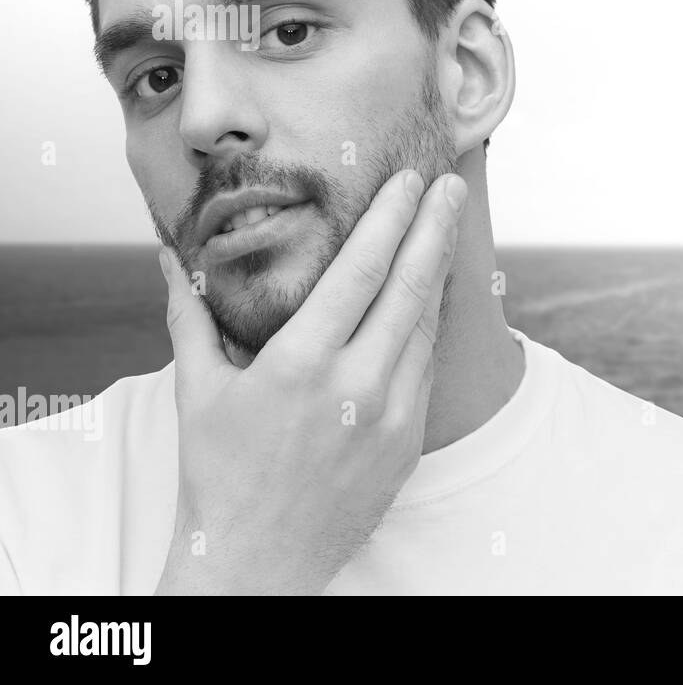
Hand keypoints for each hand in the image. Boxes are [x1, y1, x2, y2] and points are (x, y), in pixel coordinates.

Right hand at [154, 169, 466, 594]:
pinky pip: (427, 369)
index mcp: (300, 366)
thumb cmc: (218, 475)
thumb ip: (190, 316)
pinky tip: (430, 300)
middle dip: (434, 228)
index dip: (390, 219)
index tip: (408, 182)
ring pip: (426, 327)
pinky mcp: (410, 443)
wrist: (257, 563)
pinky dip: (429, 328)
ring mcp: (392, 417)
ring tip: (443, 231)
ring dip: (437, 274)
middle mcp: (355, 387)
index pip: (361, 271)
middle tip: (449, 185)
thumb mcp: (197, 391)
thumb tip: (170, 256)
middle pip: (411, 288)